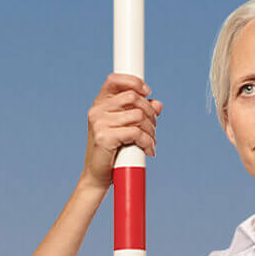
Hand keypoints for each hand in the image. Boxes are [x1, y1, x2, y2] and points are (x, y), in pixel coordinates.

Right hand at [82, 74, 161, 190]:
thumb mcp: (126, 127)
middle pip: (133, 98)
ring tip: (150, 141)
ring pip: (138, 115)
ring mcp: (98, 123)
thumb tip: (157, 103)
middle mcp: (96, 111)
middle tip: (153, 127)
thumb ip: (140, 112)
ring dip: (151, 130)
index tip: (148, 93)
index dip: (134, 82)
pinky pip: (136, 132)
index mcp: (99, 104)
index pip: (115, 79)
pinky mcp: (104, 137)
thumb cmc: (112, 150)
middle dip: (150, 113)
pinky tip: (148, 149)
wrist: (98, 176)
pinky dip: (147, 142)